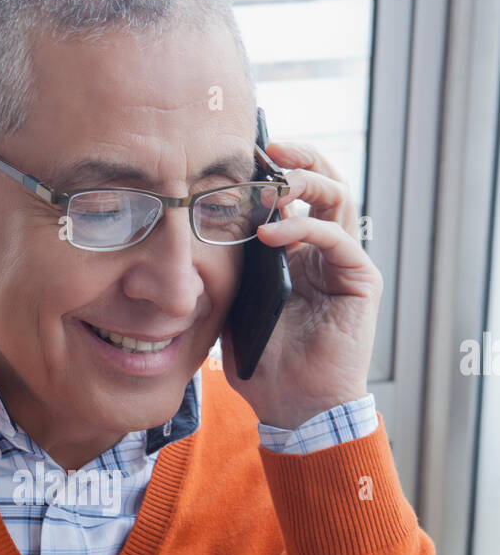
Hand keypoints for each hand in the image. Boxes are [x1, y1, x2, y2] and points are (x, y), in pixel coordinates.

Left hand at [219, 141, 382, 430]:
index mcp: (295, 253)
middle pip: (321, 183)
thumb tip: (194, 232)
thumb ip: (227, 271)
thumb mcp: (232, 308)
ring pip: (335, 198)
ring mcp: (343, 263)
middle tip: (267, 146)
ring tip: (272, 181)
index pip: (291, 196)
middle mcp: (323, 251)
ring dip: (304, 180)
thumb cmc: (264, 364)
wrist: (294, 407)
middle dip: (296, 158)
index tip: (238, 154)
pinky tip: (272, 234)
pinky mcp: (360, 280)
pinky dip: (305, 228)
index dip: (270, 171)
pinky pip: (336, 238)